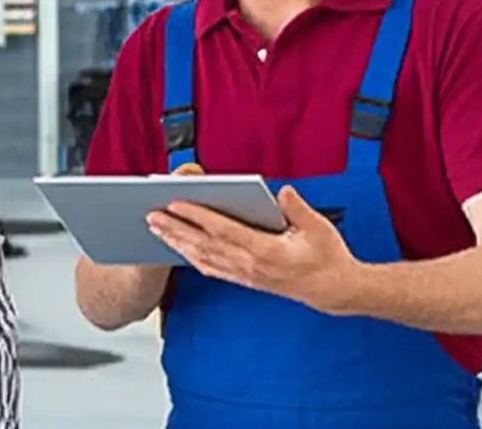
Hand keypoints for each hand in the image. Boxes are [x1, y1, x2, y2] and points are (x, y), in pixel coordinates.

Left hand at [146, 183, 362, 314]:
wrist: (332, 290)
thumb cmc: (326, 256)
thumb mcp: (319, 228)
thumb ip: (298, 208)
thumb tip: (282, 191)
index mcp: (264, 251)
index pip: (222, 230)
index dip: (196, 216)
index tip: (175, 203)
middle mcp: (249, 265)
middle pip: (204, 245)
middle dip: (174, 230)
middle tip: (149, 215)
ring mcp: (245, 275)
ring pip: (203, 258)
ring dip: (177, 243)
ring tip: (155, 229)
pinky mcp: (245, 280)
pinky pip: (212, 268)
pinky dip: (191, 257)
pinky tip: (178, 248)